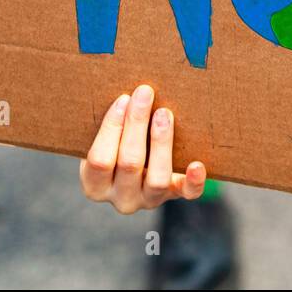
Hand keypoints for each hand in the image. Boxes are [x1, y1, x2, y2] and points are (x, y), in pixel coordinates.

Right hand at [79, 84, 205, 213]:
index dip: (111, 128)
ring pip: (157, 178)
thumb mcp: (101, 140)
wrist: (134, 169)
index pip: (99, 160)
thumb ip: (107, 124)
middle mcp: (121, 199)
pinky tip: (197, 164)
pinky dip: (193, 180)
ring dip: (161, 143)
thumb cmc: (113, 145)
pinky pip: (186, 193)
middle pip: (129, 163)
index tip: (123, 99)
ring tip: (164, 114)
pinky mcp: (174, 196)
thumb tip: (124, 92)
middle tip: (145, 93)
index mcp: (94, 186)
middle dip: (137, 123)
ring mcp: (148, 200)